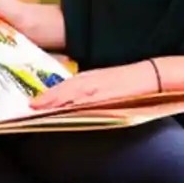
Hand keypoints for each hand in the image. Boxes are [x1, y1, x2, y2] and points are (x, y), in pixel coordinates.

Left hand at [30, 62, 154, 109]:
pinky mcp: (108, 92)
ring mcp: (99, 86)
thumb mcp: (107, 85)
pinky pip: (87, 98)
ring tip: (38, 107)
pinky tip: (63, 107)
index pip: (66, 86)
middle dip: (47, 98)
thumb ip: (92, 92)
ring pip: (71, 92)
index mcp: (91, 78)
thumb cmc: (131, 82)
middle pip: (64, 89)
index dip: (50, 94)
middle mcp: (92, 80)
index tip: (34, 102)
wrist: (152, 75)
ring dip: (54, 99)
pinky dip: (73, 101)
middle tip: (30, 105)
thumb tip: (76, 103)